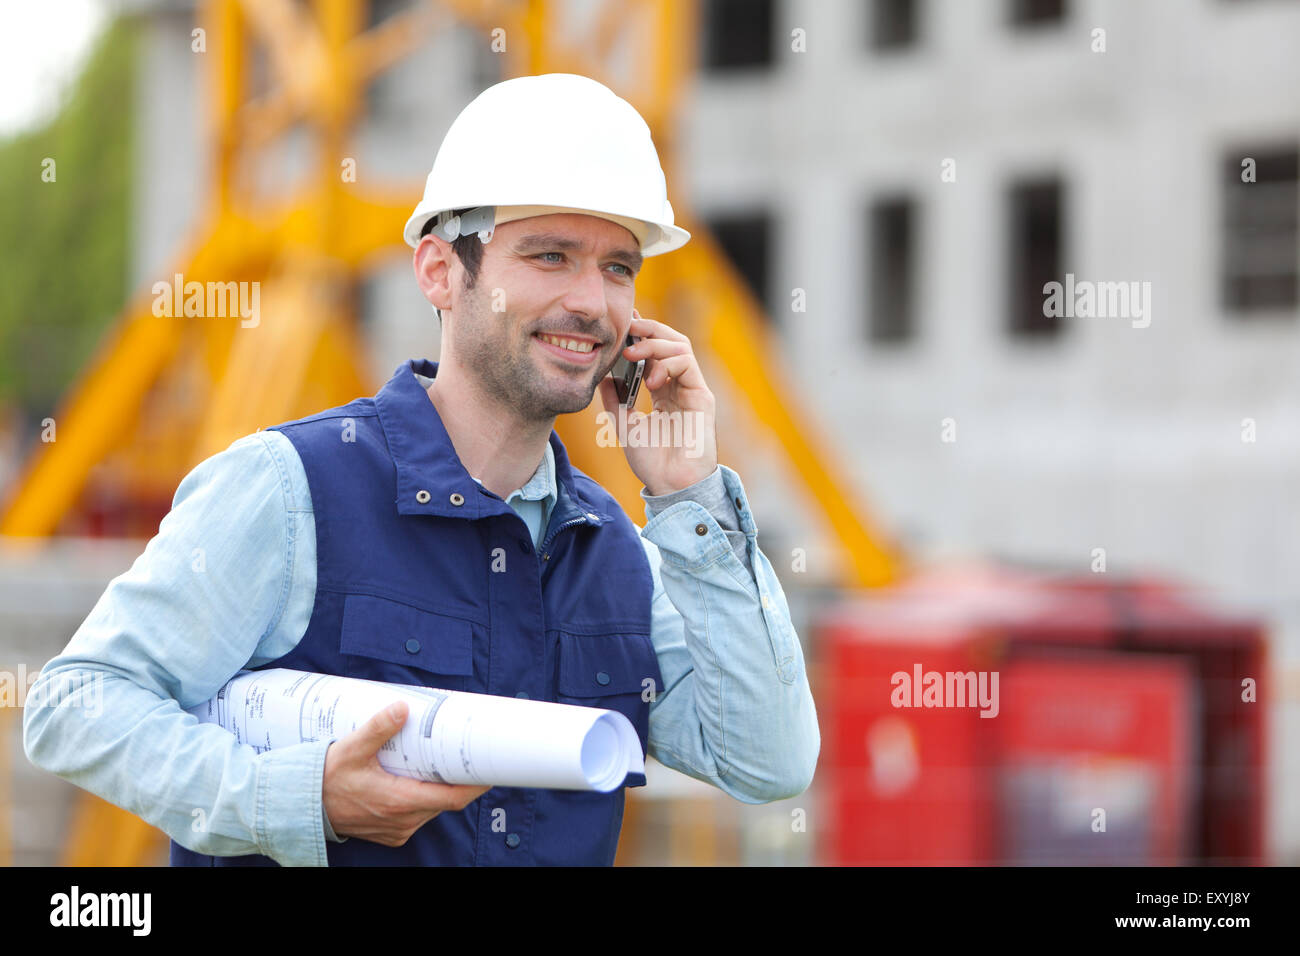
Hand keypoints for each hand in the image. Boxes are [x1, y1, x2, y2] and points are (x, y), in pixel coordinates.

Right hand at [322, 701, 490, 846]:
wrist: (301, 807)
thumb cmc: (325, 778)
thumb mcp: (351, 748)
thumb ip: (378, 729)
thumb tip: (402, 707)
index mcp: (398, 801)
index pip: (452, 798)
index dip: (475, 785)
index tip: (491, 769)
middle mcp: (402, 820)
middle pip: (446, 801)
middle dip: (459, 780)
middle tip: (468, 755)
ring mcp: (397, 829)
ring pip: (433, 808)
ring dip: (441, 789)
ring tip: (445, 763)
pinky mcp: (391, 832)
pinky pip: (418, 816)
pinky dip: (424, 798)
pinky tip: (421, 779)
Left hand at [598, 309, 718, 494]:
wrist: (672, 486)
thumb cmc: (653, 463)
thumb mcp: (624, 425)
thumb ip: (615, 399)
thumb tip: (602, 375)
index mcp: (664, 392)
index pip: (655, 353)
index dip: (642, 334)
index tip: (623, 323)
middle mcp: (680, 387)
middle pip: (670, 342)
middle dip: (648, 329)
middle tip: (627, 328)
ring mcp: (693, 390)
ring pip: (680, 347)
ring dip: (655, 344)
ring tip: (633, 354)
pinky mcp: (702, 397)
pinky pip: (688, 364)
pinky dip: (669, 363)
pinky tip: (651, 378)